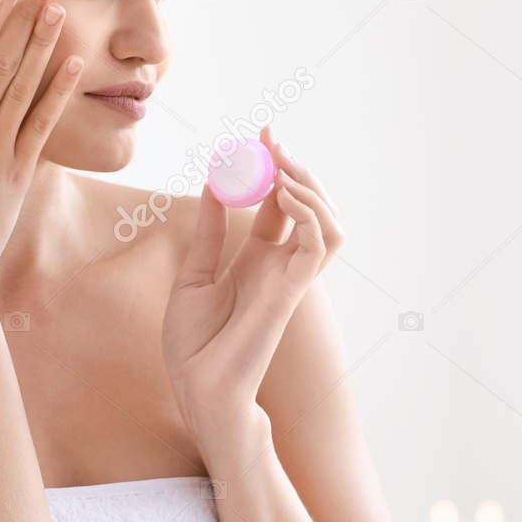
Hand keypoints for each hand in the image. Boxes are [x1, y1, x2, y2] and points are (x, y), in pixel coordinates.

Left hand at [162, 124, 344, 437]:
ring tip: (283, 168)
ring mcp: (289, 279)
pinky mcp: (290, 293)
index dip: (275, 166)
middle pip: (308, 207)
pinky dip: (308, 214)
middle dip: (296, 169)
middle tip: (274, 142)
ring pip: (328, 224)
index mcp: (256, 260)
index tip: (264, 133)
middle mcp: (279, 266)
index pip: (279, 203)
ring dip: (311, 189)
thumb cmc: (193, 344)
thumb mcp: (194, 275)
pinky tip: (284, 196)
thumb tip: (213, 186)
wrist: (197, 388)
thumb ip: (209, 233)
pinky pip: (315, 246)